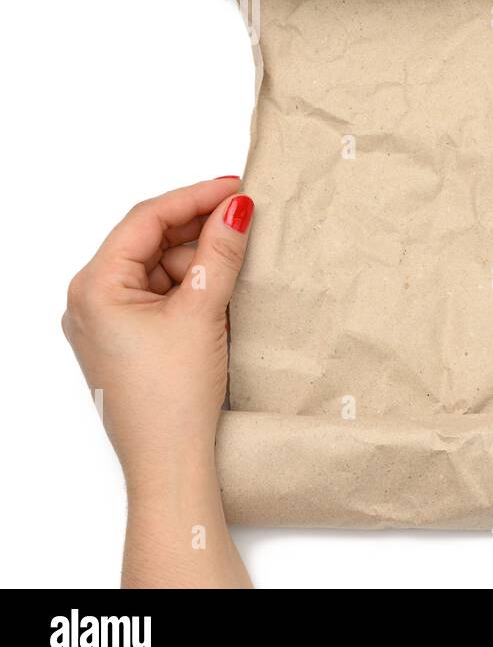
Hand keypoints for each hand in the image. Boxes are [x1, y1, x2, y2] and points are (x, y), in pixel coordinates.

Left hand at [62, 177, 253, 586]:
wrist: (170, 460)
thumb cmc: (172, 396)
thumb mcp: (201, 311)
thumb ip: (219, 253)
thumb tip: (236, 208)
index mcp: (95, 286)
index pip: (146, 219)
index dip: (195, 196)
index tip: (237, 186)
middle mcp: (92, 299)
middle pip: (150, 240)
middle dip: (199, 228)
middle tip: (247, 217)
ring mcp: (108, 321)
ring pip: (160, 266)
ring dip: (199, 258)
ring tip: (241, 257)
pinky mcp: (129, 340)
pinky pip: (161, 294)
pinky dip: (192, 284)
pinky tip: (223, 286)